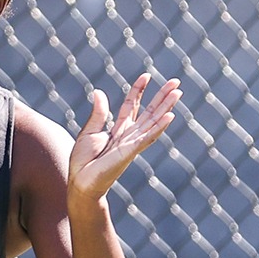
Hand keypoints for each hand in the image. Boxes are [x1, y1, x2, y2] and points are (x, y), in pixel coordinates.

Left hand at [67, 74, 181, 204]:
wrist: (81, 182)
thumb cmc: (83, 161)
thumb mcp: (88, 132)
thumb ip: (98, 113)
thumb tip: (99, 91)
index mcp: (119, 129)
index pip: (132, 105)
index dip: (139, 90)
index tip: (146, 75)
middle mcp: (129, 134)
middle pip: (149, 111)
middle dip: (162, 96)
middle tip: (176, 81)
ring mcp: (132, 143)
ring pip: (153, 122)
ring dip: (166, 107)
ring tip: (178, 92)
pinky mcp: (130, 152)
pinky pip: (147, 137)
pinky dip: (159, 127)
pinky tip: (170, 116)